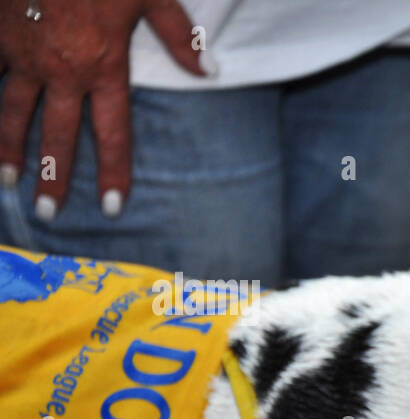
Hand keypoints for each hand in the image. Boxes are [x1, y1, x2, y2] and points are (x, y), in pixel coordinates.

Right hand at [0, 0, 210, 219]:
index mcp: (104, 67)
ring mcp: (23, 53)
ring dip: (8, 147)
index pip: (112, 134)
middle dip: (53, 177)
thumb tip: (210, 71)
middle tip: (47, 213)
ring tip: (6, 179)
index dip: (112, 172)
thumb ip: (178, 35)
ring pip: (12, 110)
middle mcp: (62, 70)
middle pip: (57, 135)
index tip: (111, 206)